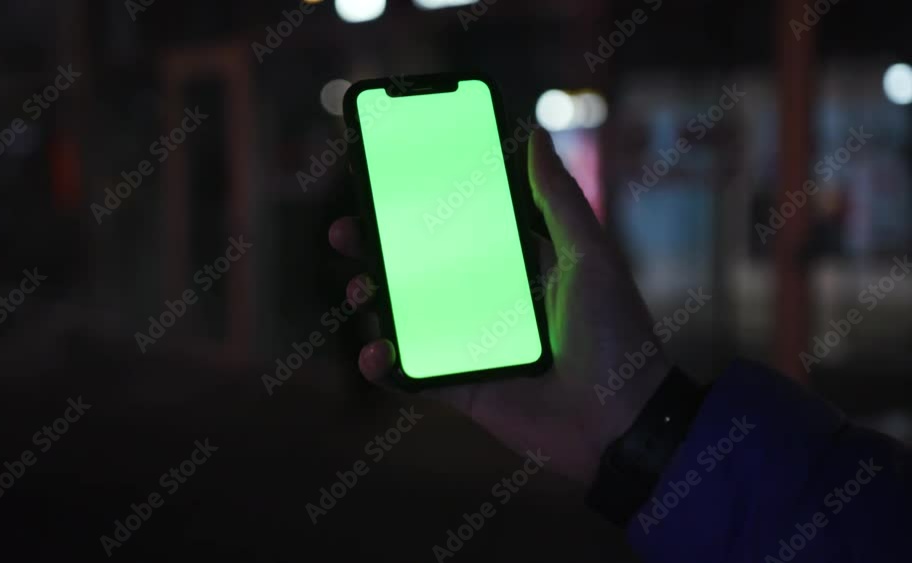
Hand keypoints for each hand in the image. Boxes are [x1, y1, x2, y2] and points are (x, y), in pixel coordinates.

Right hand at [328, 128, 669, 484]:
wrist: (620, 421)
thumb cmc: (614, 334)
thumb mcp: (591, 256)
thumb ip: (559, 200)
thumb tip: (536, 136)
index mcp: (513, 265)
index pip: (455, 227)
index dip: (418, 207)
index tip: (385, 182)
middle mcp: (483, 301)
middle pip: (415, 267)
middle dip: (375, 248)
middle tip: (347, 230)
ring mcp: (466, 344)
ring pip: (402, 315)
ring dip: (371, 298)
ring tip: (360, 288)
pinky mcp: (458, 386)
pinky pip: (408, 374)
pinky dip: (382, 363)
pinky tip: (375, 350)